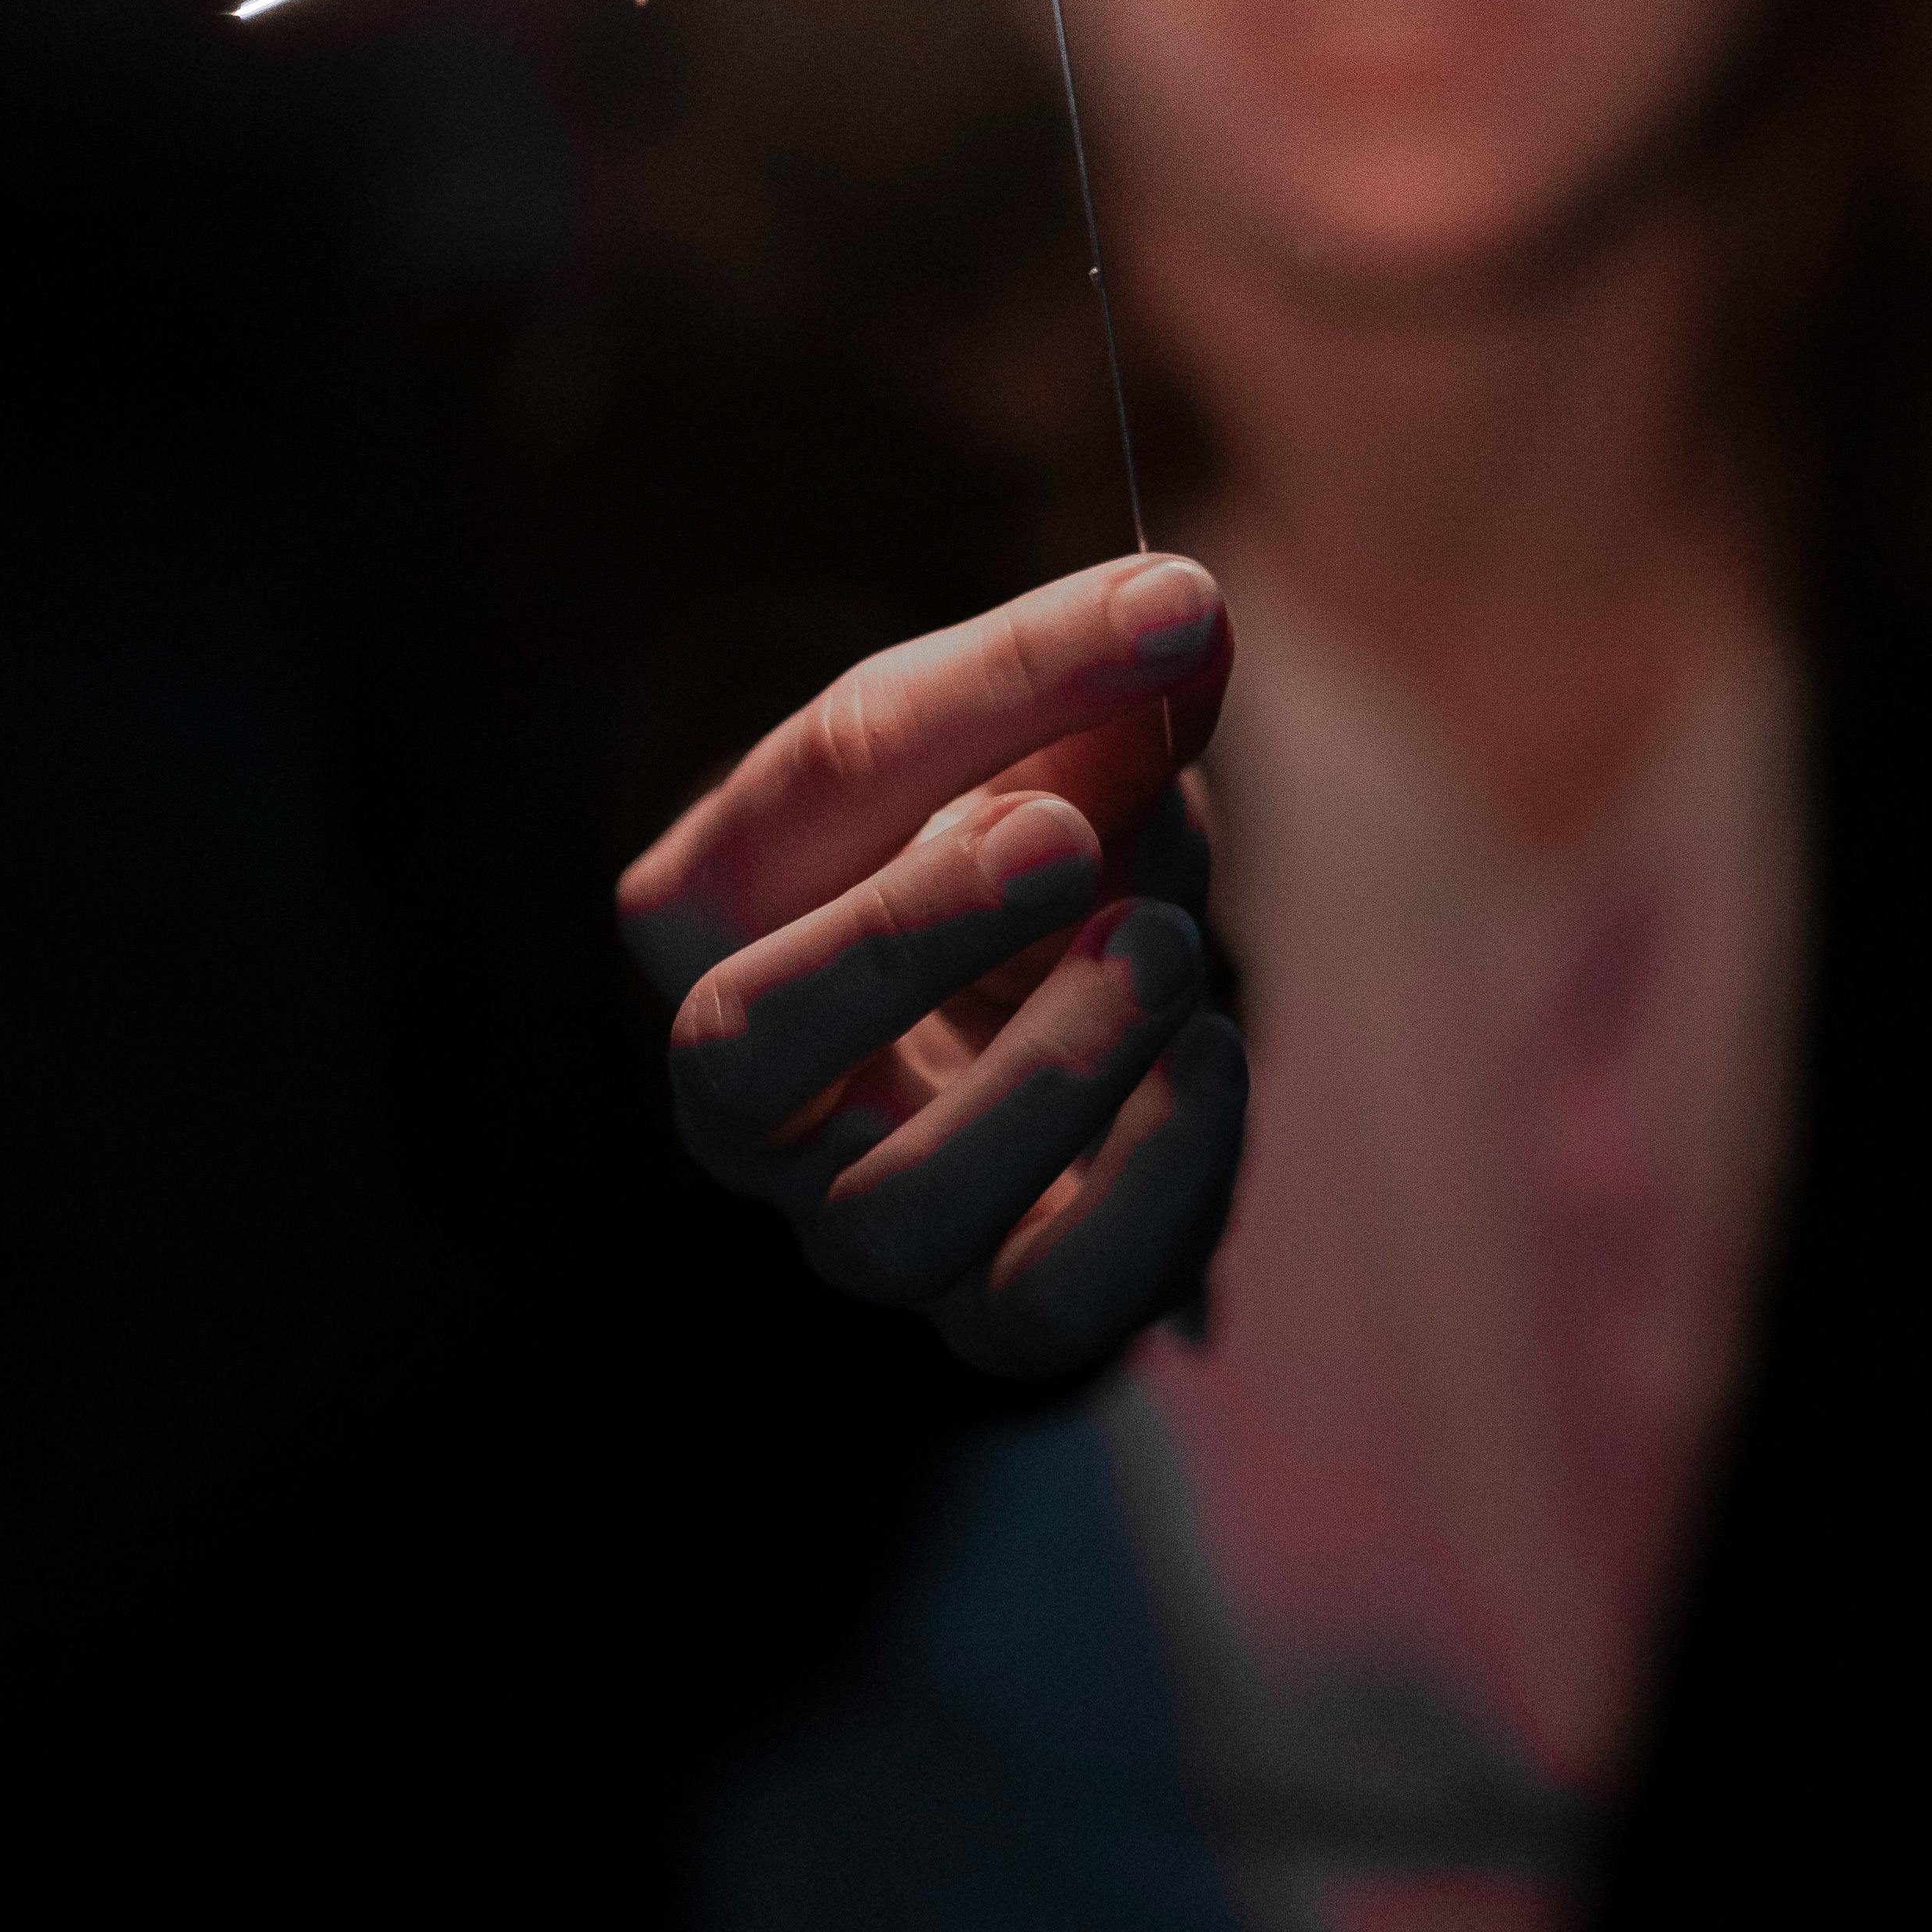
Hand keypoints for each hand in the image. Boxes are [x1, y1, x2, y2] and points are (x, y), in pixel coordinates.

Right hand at [614, 554, 1244, 1383]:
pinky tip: (1214, 1059)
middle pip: (745, 1044)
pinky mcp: (987, 1316)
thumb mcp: (1049, 744)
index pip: (795, 794)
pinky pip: (1048, 1305)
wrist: (1075, 1016)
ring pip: (894, 1213)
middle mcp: (746, 1093)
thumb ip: (1091, 684)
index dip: (978, 701)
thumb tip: (1187, 615)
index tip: (1159, 618)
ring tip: (1170, 949)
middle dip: (906, 936)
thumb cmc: (1025, 851)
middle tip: (1064, 833)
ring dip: (1051, 1074)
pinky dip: (1152, 1182)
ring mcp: (854, 1223)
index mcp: (717, 908)